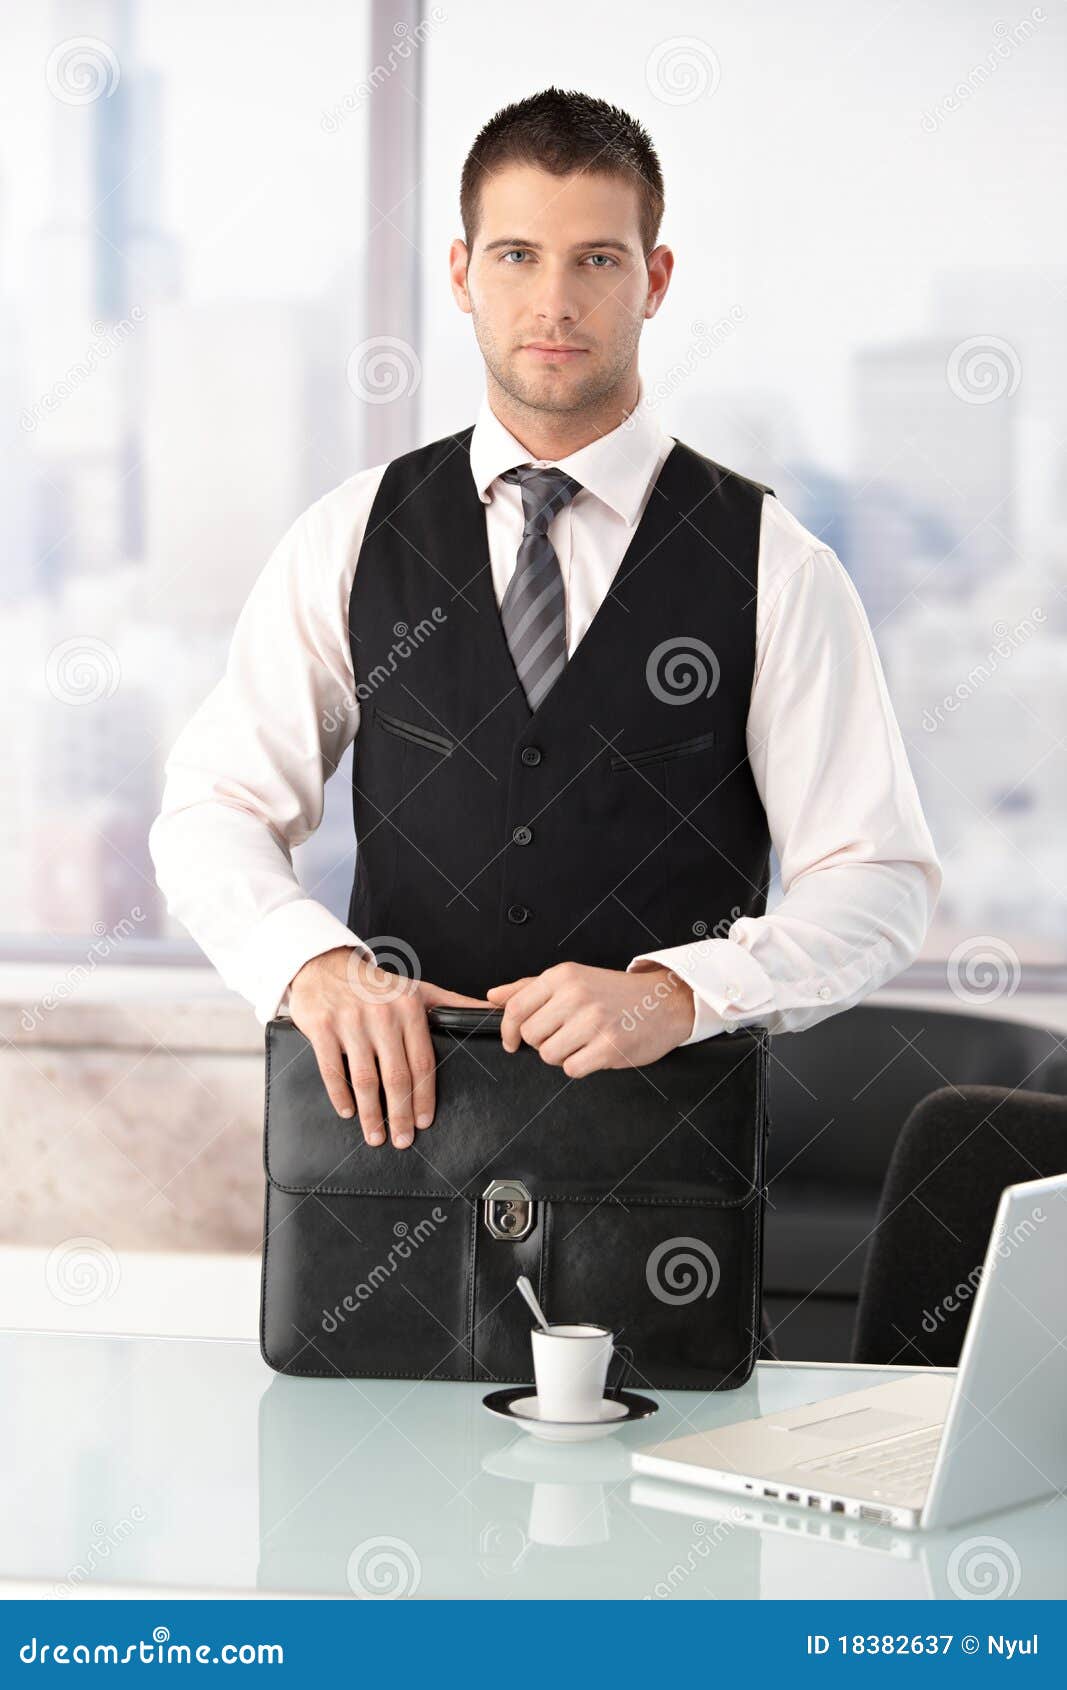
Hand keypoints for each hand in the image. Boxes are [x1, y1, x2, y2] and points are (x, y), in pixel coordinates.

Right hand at [287, 947, 492, 1147]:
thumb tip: (493, 1013)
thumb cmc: (377, 986)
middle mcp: (382, 1015)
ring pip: (365, 1079)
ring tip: (376, 1137)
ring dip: (371, 1115)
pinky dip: (341, 1096)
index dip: (425, 1096)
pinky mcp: (322, 1027)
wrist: (326, 965)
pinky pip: (333, 1071)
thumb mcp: (418, 989)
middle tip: (403, 1140)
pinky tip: (348, 1113)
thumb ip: (454, 1004)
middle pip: (396, 1076)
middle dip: (400, 1115)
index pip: (423, 1062)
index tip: (424, 1122)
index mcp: (409, 1008)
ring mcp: (350, 1021)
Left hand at [485, 960, 694, 1075]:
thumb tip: (492, 996)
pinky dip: (579, 1066)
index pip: (516, 1008)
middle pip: (530, 1036)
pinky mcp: (609, 1046)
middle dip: (542, 1042)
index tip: (511, 1042)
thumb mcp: (572, 979)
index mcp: (562, 976)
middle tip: (564, 1035)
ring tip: (582, 1043)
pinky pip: (572, 1068)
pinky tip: (594, 1052)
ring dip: (561, 1056)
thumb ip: (529, 988)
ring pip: (548, 1055)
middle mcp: (576, 995)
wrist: (664, 1001)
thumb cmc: (614, 993)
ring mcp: (593, 1021)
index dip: (507, 1031)